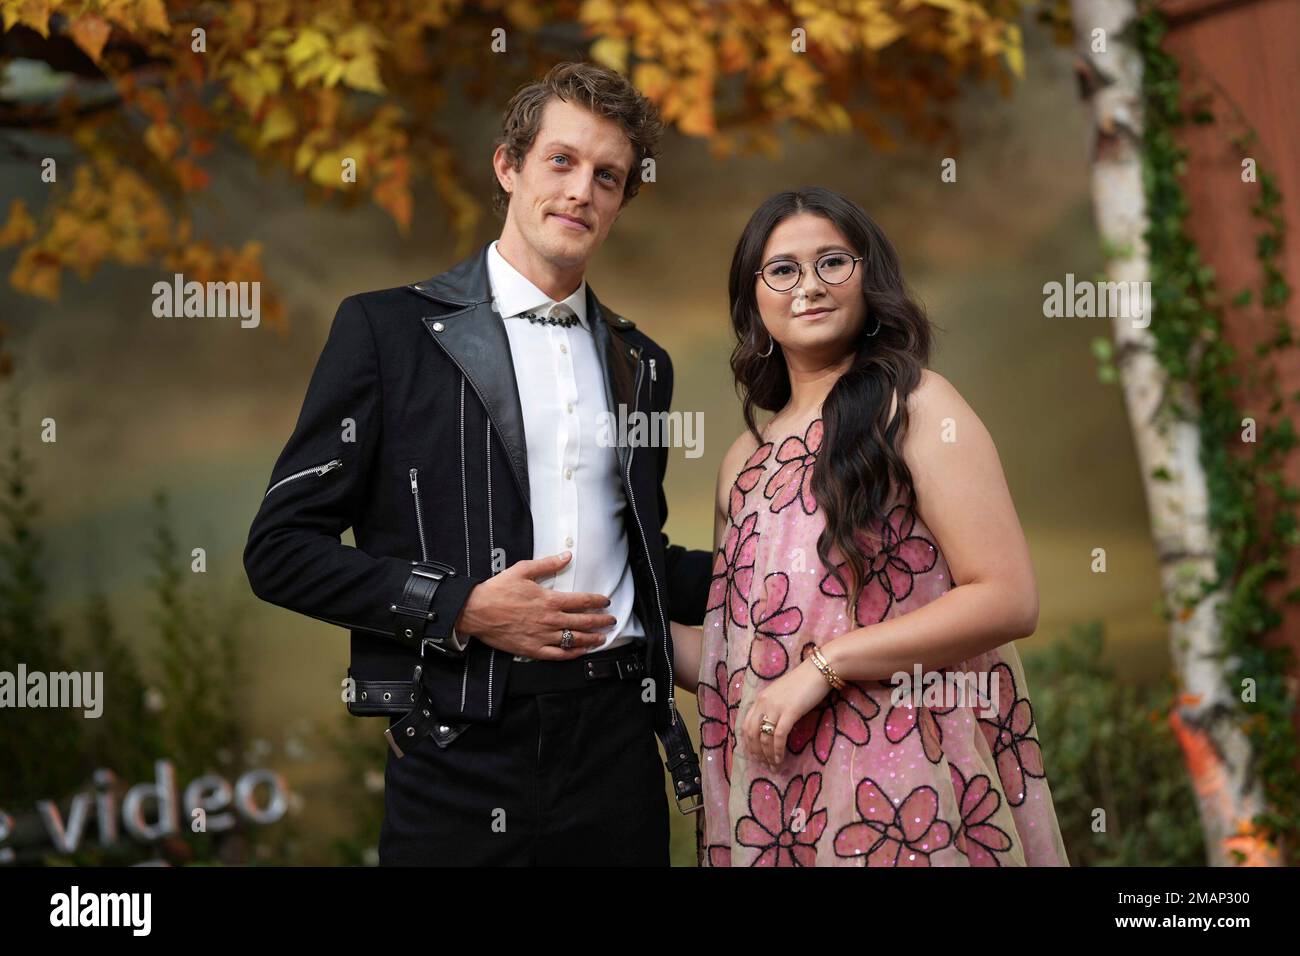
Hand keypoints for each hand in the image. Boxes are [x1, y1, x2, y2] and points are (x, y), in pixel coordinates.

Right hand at [453, 552, 614, 659]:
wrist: (476, 611)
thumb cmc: (498, 590)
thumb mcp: (523, 570)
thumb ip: (548, 564)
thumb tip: (566, 556)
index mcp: (549, 600)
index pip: (582, 601)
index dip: (598, 601)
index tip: (606, 602)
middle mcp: (550, 620)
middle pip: (584, 622)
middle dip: (601, 621)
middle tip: (611, 620)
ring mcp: (543, 637)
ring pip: (574, 640)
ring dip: (592, 639)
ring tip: (602, 638)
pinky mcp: (533, 650)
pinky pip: (558, 655)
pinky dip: (573, 654)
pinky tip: (581, 652)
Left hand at [739, 659, 830, 769]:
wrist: (820, 669)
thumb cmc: (804, 681)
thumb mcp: (782, 693)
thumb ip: (774, 706)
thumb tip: (772, 725)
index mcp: (760, 698)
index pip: (746, 724)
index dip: (748, 742)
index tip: (753, 754)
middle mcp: (763, 702)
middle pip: (751, 733)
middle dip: (755, 752)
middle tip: (762, 764)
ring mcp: (775, 707)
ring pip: (764, 737)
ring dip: (767, 756)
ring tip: (773, 767)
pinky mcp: (790, 712)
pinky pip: (779, 736)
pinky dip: (777, 751)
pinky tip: (780, 760)